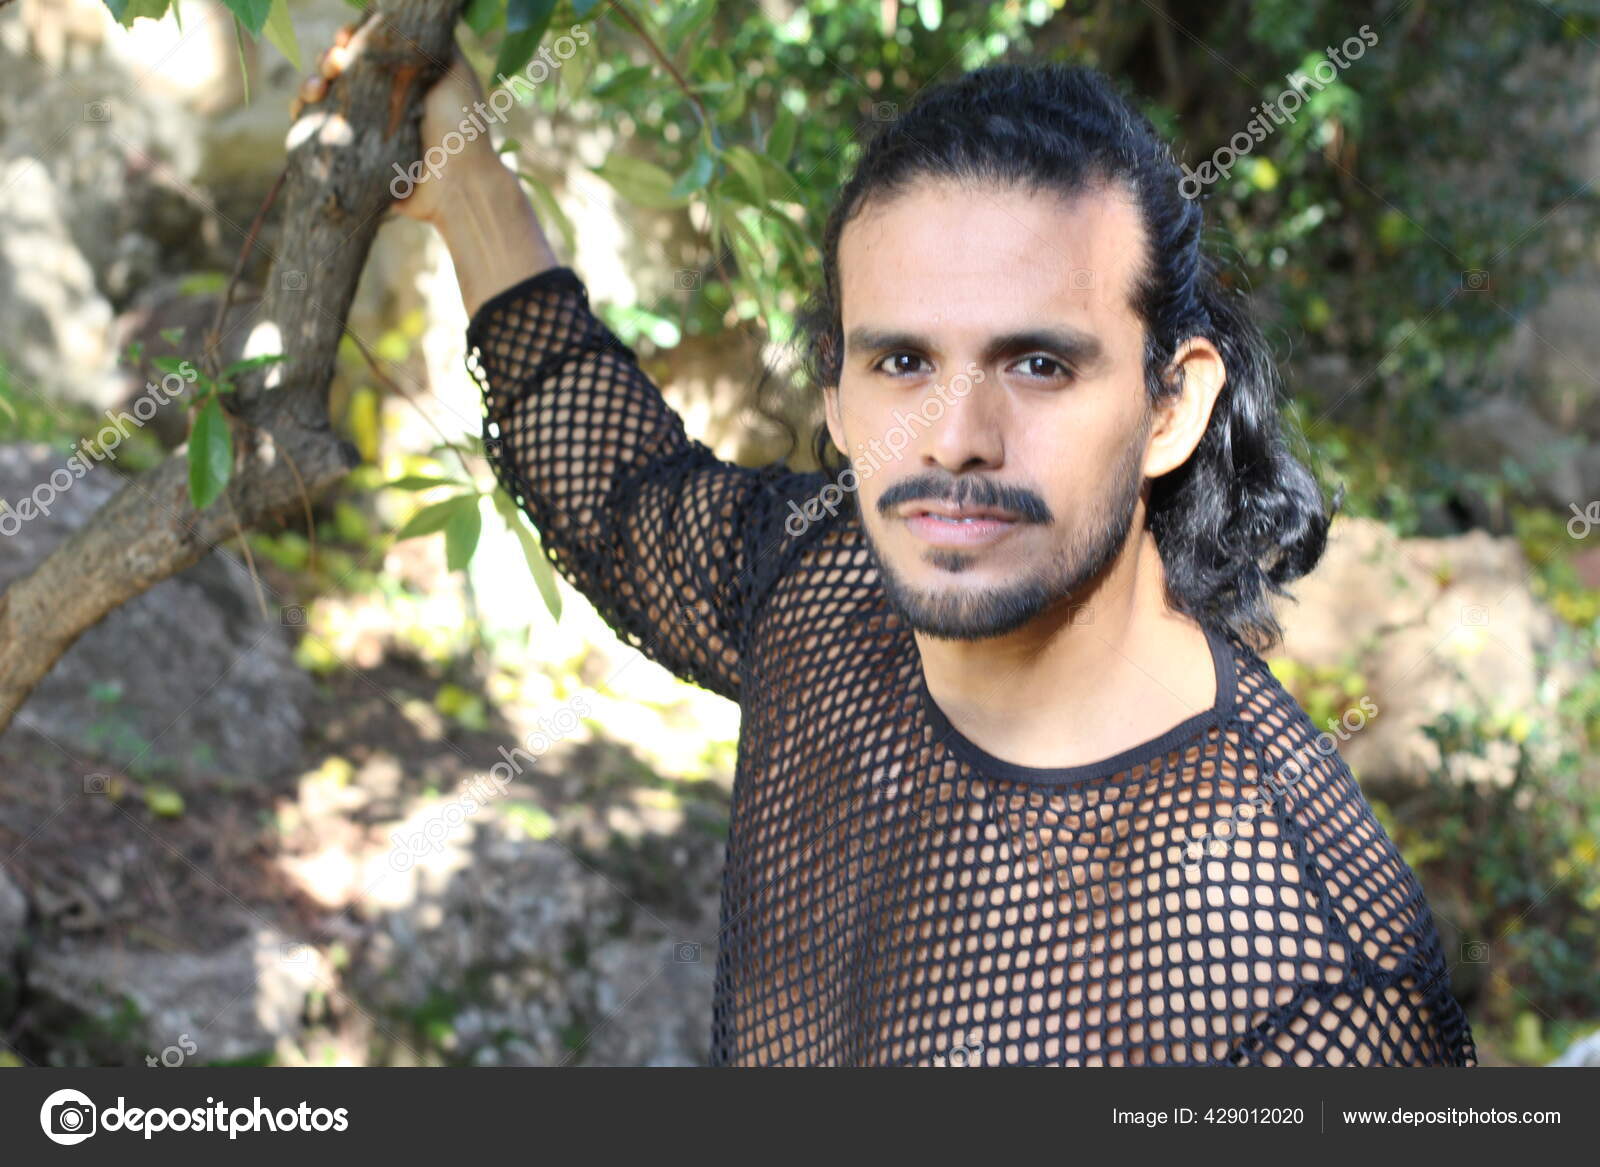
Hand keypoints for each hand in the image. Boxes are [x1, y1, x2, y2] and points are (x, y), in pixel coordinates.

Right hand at [292, 25, 506, 225]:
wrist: (457, 182)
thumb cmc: (461, 127)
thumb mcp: (454, 71)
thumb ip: (434, 40)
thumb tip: (409, 12)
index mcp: (401, 79)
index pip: (365, 50)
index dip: (352, 38)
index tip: (347, 36)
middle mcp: (381, 100)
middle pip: (340, 70)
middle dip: (332, 58)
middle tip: (337, 61)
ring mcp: (364, 127)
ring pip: (323, 95)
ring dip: (313, 82)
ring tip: (321, 84)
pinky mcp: (351, 152)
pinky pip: (315, 128)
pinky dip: (304, 112)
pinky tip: (309, 103)